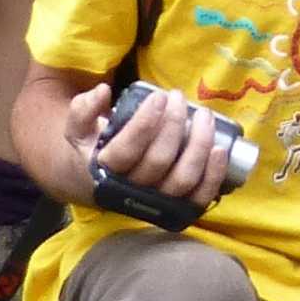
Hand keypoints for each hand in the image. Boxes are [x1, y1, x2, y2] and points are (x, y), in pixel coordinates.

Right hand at [67, 80, 227, 209]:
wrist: (98, 184)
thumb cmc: (95, 149)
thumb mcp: (78, 130)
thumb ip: (82, 109)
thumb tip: (103, 92)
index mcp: (105, 172)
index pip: (127, 150)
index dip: (146, 122)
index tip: (160, 97)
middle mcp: (131, 192)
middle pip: (159, 161)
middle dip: (174, 124)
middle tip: (178, 98)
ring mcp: (157, 203)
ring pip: (183, 179)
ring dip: (198, 145)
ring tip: (203, 116)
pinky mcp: (179, 209)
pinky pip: (200, 197)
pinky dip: (214, 175)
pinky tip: (220, 149)